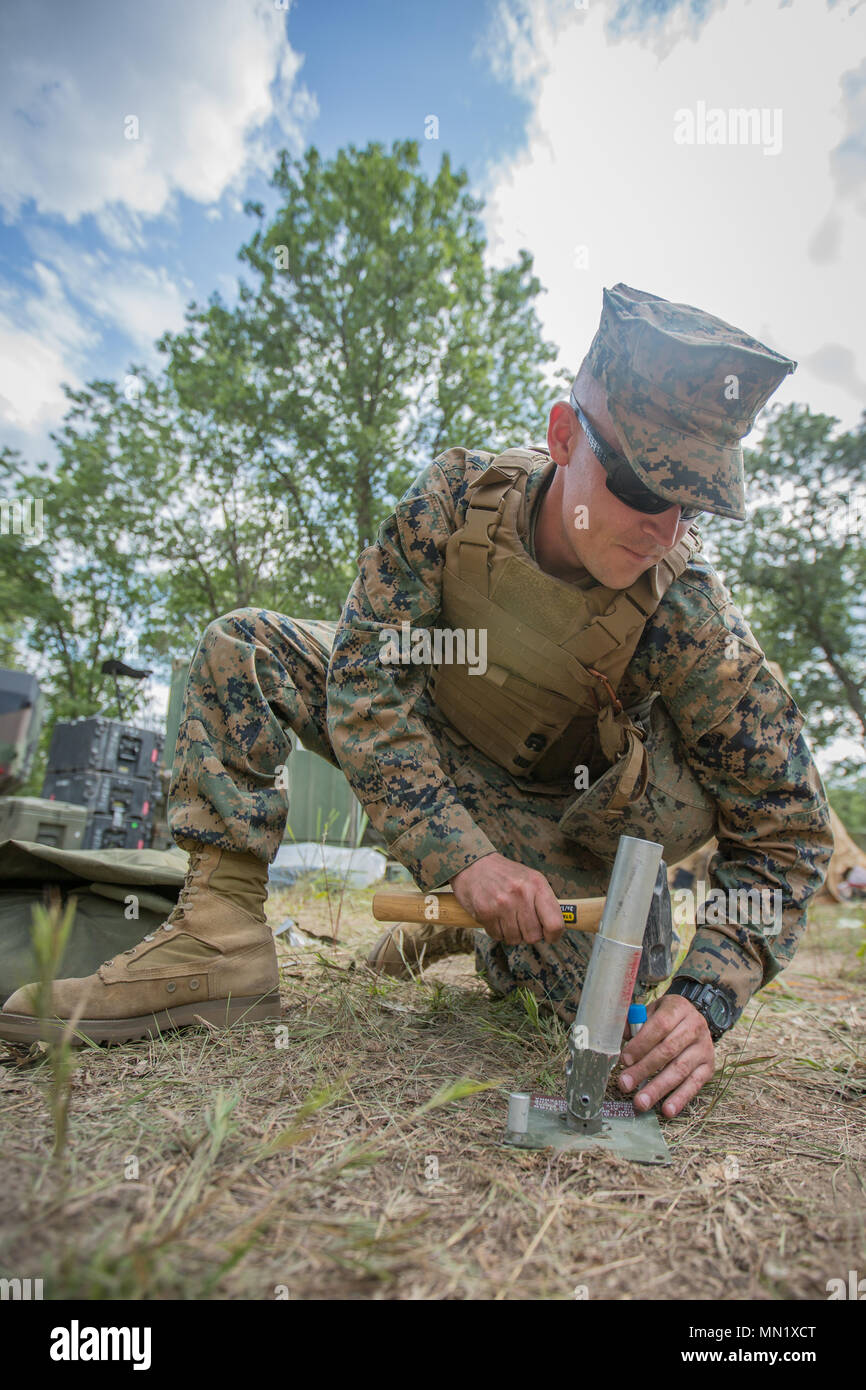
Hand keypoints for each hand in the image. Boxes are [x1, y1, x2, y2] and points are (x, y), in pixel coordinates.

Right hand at [450, 853, 563, 946]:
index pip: (555, 923)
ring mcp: (502, 904)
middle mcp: (522, 894)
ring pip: (515, 939)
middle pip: (534, 936)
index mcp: (537, 885)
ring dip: (512, 934)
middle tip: (522, 923)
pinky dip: (497, 931)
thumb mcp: (531, 879)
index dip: (554, 936)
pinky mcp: (485, 912)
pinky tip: (495, 917)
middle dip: (529, 934)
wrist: (474, 865)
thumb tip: (556, 929)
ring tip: (507, 918)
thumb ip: (544, 901)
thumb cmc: (506, 875)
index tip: (550, 937)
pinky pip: (498, 936)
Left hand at [617, 993, 714, 1117]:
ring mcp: (704, 1048)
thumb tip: (614, 1037)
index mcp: (678, 1008)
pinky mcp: (708, 1067)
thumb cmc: (666, 1019)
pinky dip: (680, 1099)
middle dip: (644, 1069)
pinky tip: (667, 1110)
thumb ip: (634, 1023)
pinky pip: (694, 1085)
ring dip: (658, 1088)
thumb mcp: (651, 1012)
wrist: (694, 1020)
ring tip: (641, 1102)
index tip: (624, 1060)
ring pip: (679, 1070)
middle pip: (668, 1050)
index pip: (660, 1026)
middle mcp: (695, 1026)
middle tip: (625, 1084)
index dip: (641, 1044)